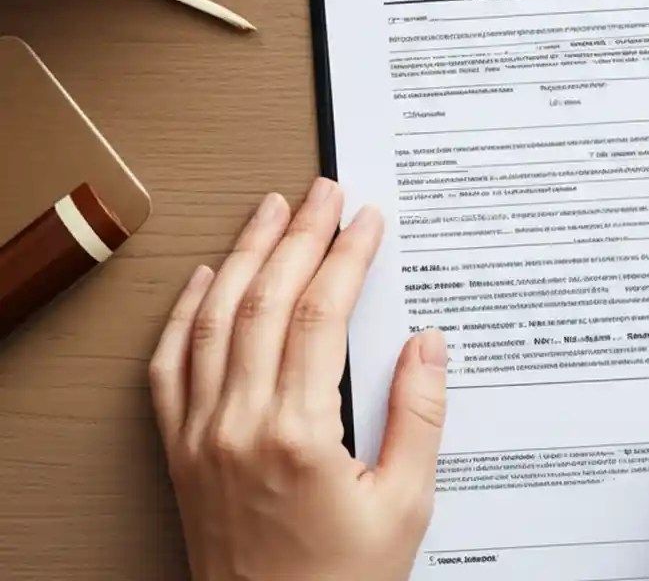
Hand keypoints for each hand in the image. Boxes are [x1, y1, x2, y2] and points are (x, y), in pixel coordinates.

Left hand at [148, 179, 447, 580]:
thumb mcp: (404, 505)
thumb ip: (419, 417)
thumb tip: (427, 344)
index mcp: (300, 434)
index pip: (322, 314)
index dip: (346, 256)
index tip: (367, 220)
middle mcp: (240, 425)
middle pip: (265, 301)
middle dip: (298, 235)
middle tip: (323, 193)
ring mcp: (202, 435)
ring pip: (214, 320)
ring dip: (243, 255)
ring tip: (269, 211)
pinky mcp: (182, 451)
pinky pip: (170, 367)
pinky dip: (184, 314)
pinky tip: (204, 278)